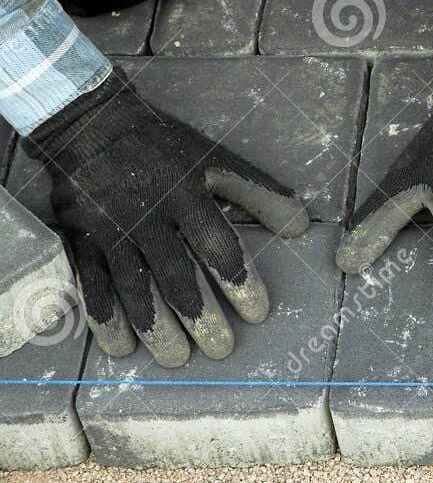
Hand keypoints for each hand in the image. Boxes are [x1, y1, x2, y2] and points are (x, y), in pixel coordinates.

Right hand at [23, 71, 310, 366]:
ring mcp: (111, 231)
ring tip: (176, 358)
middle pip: (177, 275)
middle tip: (221, 349)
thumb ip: (259, 193)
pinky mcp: (80, 238)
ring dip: (156, 327)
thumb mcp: (216, 159)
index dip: (240, 282)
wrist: (91, 123)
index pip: (218, 247)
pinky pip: (90, 284)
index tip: (258, 314)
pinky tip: (121, 347)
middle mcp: (149, 217)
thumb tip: (302, 225)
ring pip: (135, 288)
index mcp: (187, 195)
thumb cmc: (163, 146)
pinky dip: (105, 318)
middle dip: (201, 316)